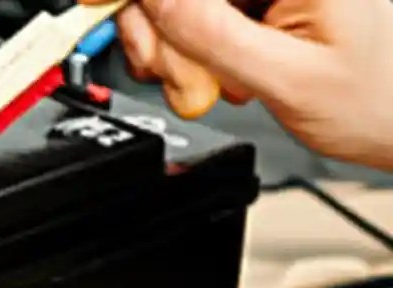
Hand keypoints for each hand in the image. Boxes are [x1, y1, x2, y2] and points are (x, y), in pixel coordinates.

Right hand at [86, 0, 392, 169]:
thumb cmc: (387, 103)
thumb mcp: (287, 77)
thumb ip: (208, 33)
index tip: (97, 8)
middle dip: (160, 28)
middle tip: (171, 75)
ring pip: (186, 2)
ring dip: (179, 48)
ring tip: (214, 87)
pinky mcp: (269, 0)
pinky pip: (206, 12)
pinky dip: (198, 48)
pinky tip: (224, 75)